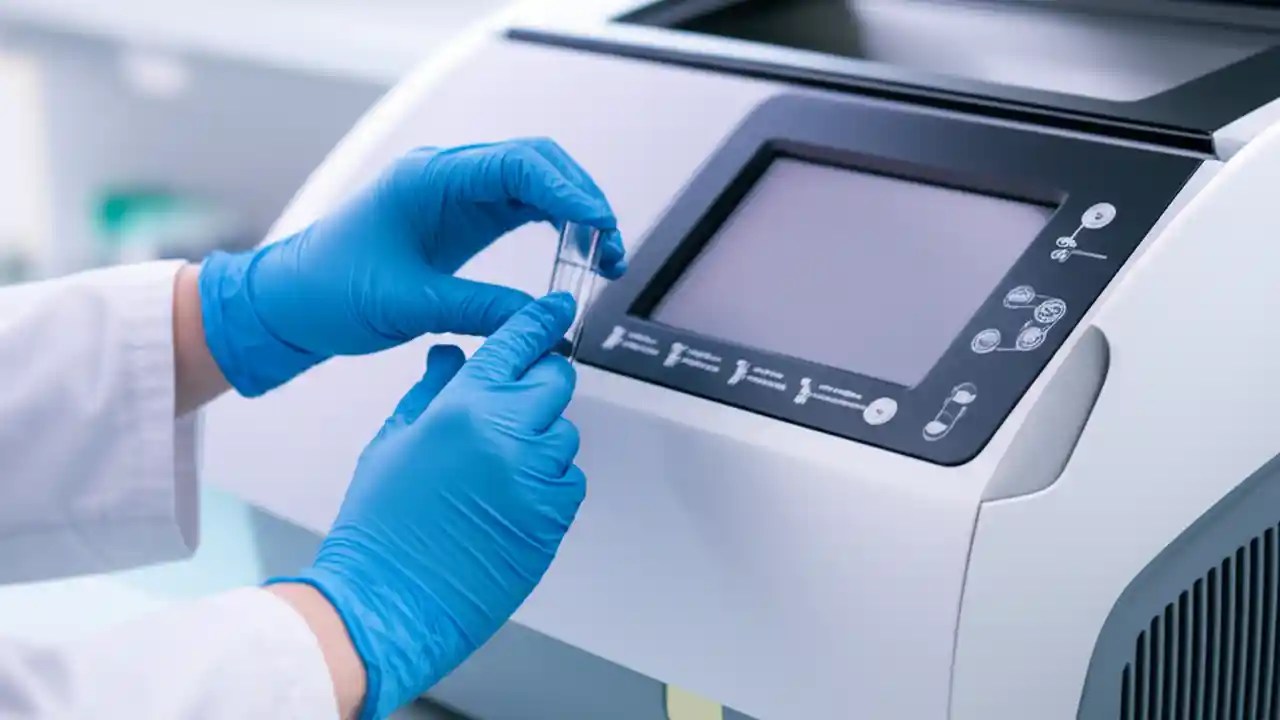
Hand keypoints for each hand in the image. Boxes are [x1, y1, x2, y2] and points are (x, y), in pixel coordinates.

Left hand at [199, 138, 624, 395]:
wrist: (291, 302)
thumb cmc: (328, 290)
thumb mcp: (408, 305)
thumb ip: (480, 309)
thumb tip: (542, 318)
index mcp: (427, 179)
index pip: (515, 166)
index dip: (566, 191)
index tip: (598, 224)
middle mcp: (446, 177)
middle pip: (536, 164)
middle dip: (581, 200)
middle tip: (609, 248)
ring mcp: (456, 194)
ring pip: (535, 184)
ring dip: (574, 212)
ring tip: (602, 257)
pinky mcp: (461, 218)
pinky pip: (521, 208)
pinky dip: (554, 225)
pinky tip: (572, 252)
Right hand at [273, 294, 586, 719]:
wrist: (389, 602)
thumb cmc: (380, 527)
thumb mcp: (392, 441)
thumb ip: (431, 389)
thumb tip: (452, 355)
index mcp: (462, 406)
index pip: (518, 342)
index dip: (542, 321)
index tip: (557, 310)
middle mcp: (507, 433)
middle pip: (556, 381)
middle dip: (540, 384)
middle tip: (512, 406)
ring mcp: (536, 476)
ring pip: (564, 433)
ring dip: (541, 440)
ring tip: (493, 472)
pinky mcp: (554, 517)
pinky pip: (569, 480)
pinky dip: (549, 483)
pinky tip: (507, 502)